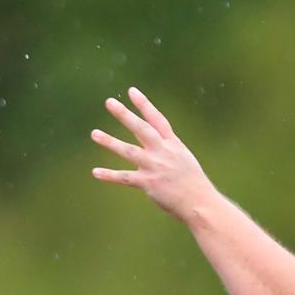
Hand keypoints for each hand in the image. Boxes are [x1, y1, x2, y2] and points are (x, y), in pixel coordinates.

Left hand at [89, 87, 219, 220]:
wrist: (200, 203)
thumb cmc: (193, 184)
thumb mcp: (184, 160)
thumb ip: (168, 150)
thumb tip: (155, 145)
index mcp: (173, 145)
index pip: (157, 120)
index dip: (144, 105)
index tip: (131, 91)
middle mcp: (163, 152)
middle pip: (141, 129)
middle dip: (125, 115)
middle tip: (109, 102)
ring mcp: (154, 167)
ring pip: (128, 151)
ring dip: (110, 142)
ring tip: (94, 133)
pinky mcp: (148, 183)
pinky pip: (125, 178)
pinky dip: (109, 175)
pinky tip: (95, 172)